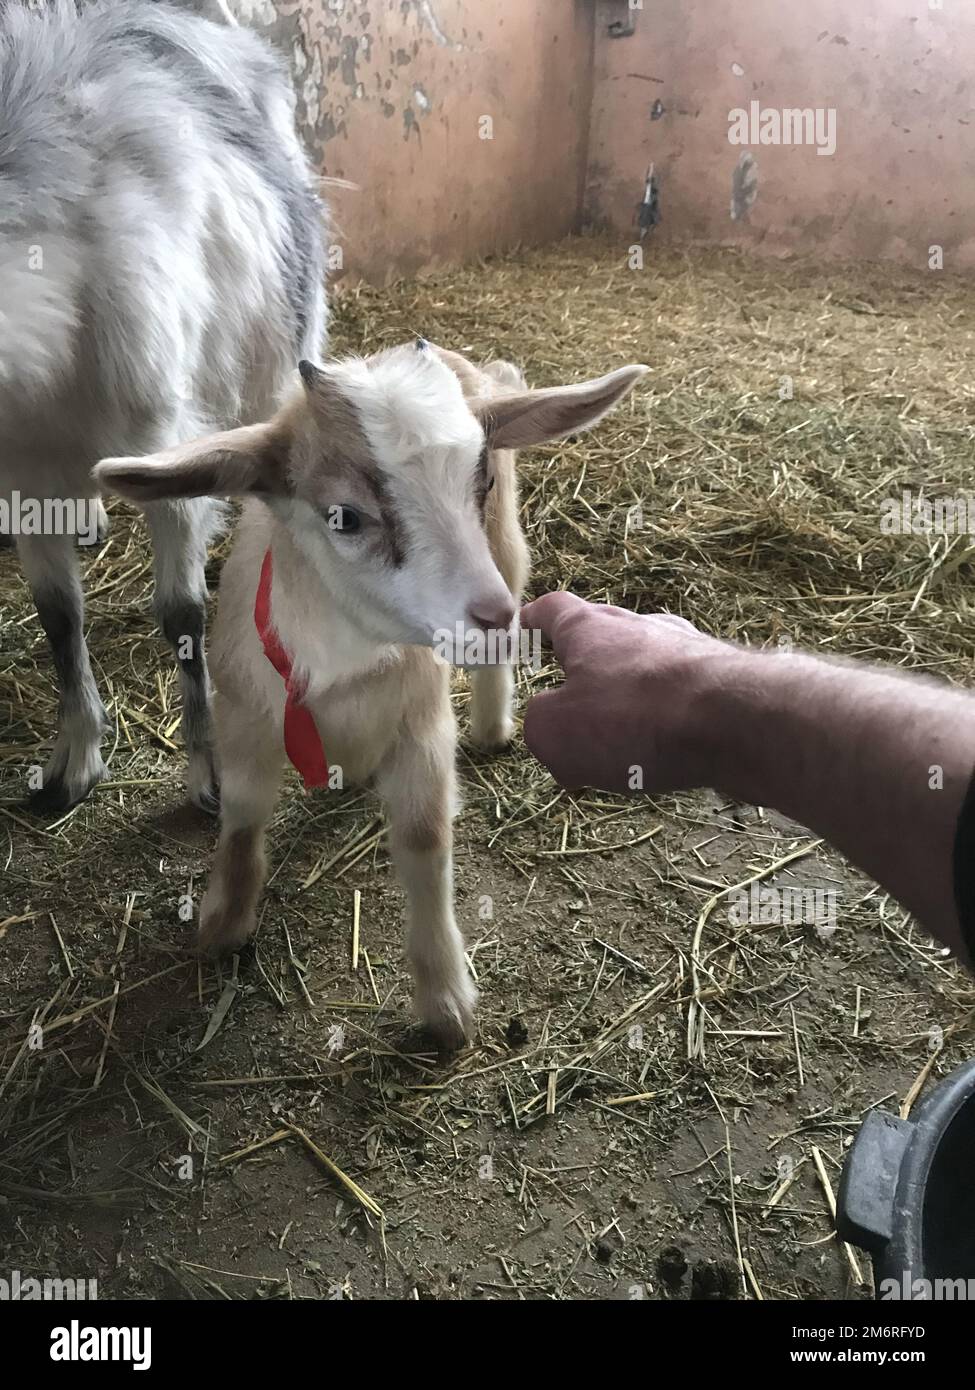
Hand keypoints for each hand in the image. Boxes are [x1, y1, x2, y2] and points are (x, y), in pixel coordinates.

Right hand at [520, 591, 730, 793]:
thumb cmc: (634, 717)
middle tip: (567, 708)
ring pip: (643, 672)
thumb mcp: (555, 733)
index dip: (533, 621)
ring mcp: (686, 650)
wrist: (739, 721)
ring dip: (625, 703)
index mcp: (591, 628)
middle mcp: (640, 627)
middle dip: (582, 670)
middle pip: (602, 639)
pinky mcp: (722, 680)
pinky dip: (663, 724)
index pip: (554, 609)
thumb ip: (540, 725)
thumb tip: (550, 726)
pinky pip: (679, 700)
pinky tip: (660, 760)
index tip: (521, 629)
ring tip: (615, 748)